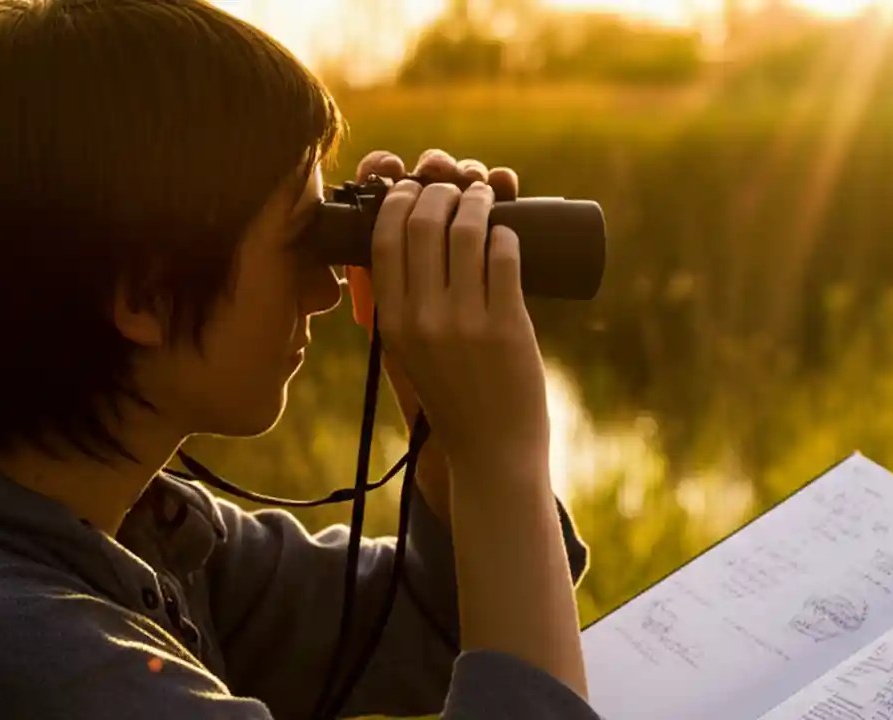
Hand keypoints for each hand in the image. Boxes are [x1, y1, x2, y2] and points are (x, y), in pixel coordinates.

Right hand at [345, 150, 518, 435]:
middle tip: (456, 187)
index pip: (384, 240)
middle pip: (423, 224)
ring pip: (467, 232)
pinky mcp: (507, 327)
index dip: (399, 202)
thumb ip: (401, 311)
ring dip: (478, 201)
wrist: (490, 452)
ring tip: (487, 195)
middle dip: (440, 191)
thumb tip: (407, 251)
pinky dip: (506, 234)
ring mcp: (465, 322)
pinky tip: (508, 231)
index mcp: (393, 323)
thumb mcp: (409, 355)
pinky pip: (504, 257)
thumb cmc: (452, 399)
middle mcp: (423, 319)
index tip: (415, 190)